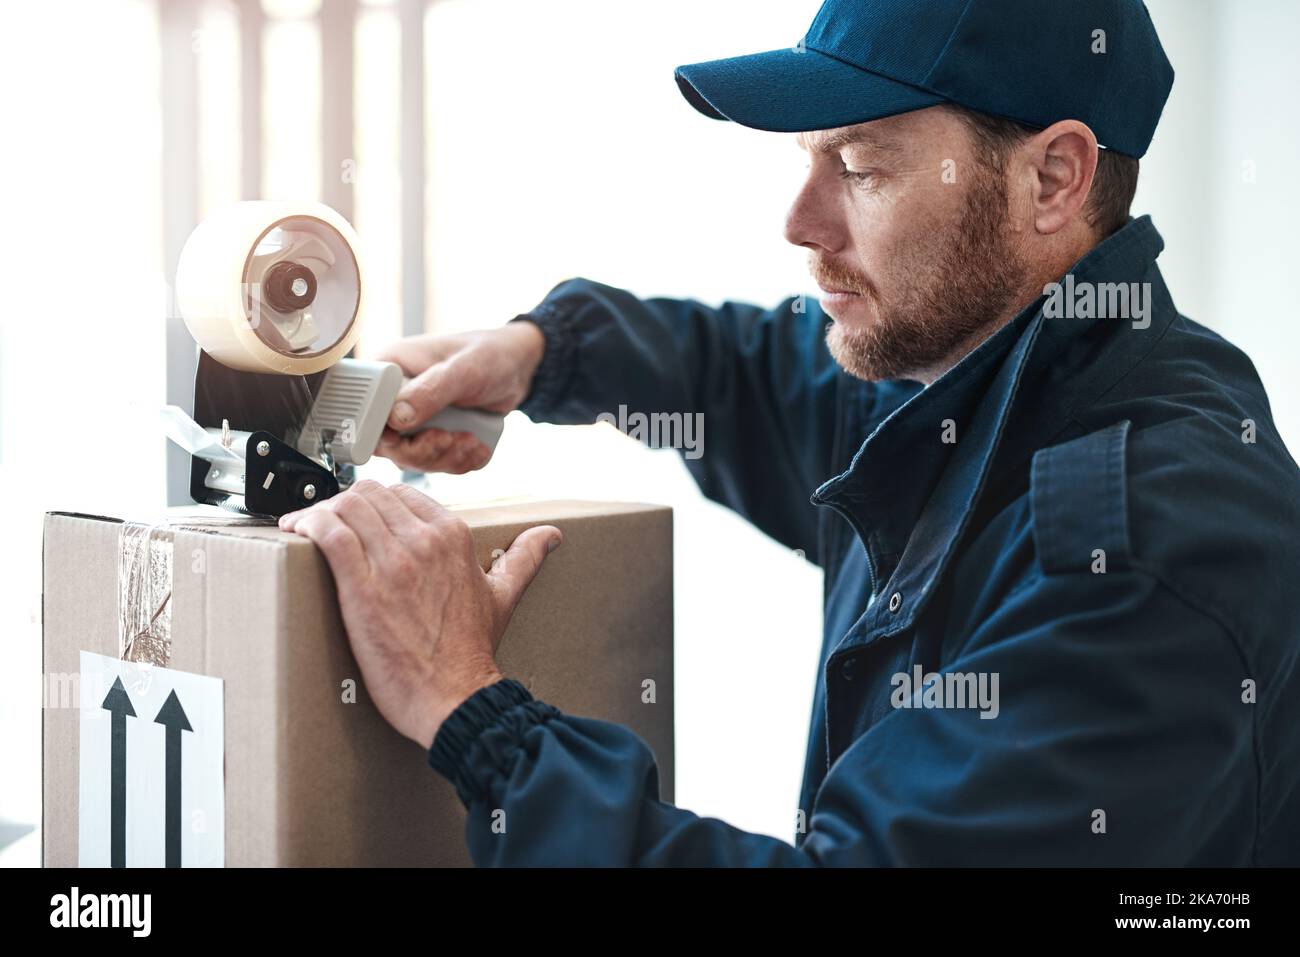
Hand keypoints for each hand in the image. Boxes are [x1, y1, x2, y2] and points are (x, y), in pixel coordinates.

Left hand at [279, 479, 561, 748]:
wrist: (456, 698)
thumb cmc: (472, 653)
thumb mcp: (503, 595)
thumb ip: (524, 557)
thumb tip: (551, 536)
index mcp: (453, 535)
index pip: (401, 494)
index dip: (374, 503)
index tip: (358, 519)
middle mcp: (425, 541)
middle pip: (369, 495)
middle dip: (343, 504)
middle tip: (326, 525)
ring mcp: (393, 562)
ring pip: (346, 507)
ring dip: (319, 511)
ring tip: (304, 527)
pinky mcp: (362, 587)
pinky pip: (329, 534)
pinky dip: (307, 524)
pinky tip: (296, 530)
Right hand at [371, 321, 544, 472]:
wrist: (516, 367)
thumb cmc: (488, 354)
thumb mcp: (464, 369)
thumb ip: (430, 390)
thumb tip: (396, 418)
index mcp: (387, 370)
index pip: (361, 410)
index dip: (379, 432)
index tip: (406, 436)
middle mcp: (392, 398)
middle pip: (385, 444)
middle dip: (421, 451)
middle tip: (450, 439)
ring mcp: (411, 420)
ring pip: (411, 459)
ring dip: (444, 458)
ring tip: (472, 440)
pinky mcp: (431, 436)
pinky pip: (436, 464)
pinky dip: (458, 463)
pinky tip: (477, 445)